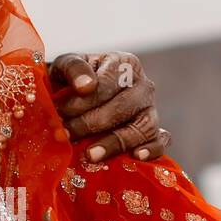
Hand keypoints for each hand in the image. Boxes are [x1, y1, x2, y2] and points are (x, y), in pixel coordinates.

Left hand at [49, 51, 169, 161]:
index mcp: (124, 64)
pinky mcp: (155, 131)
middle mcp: (143, 85)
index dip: (81, 101)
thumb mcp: (65, 66)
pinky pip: (161, 141)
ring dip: (115, 143)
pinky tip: (136, 157)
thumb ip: (73, 68)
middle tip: (67, 134)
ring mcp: (151, 109)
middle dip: (91, 123)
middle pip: (123, 107)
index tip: (59, 112)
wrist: (75, 96)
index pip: (106, 84)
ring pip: (143, 127)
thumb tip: (85, 86)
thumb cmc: (71, 79)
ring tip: (91, 155)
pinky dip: (152, 149)